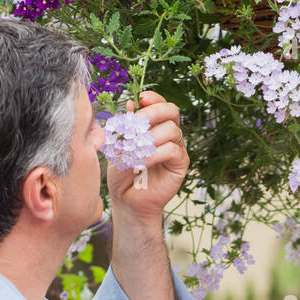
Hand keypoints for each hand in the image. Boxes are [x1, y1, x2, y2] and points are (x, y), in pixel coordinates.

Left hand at [106, 90, 189, 222]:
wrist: (127, 200)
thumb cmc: (122, 173)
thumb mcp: (119, 146)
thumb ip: (126, 126)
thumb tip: (131, 103)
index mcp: (154, 126)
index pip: (160, 104)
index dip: (153, 99)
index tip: (141, 99)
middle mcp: (168, 134)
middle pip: (171, 111)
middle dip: (154, 112)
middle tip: (138, 122)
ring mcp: (176, 149)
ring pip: (172, 129)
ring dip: (152, 136)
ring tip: (136, 148)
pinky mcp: (180, 165)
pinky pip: (173, 150)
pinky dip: (156, 153)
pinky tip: (142, 161)